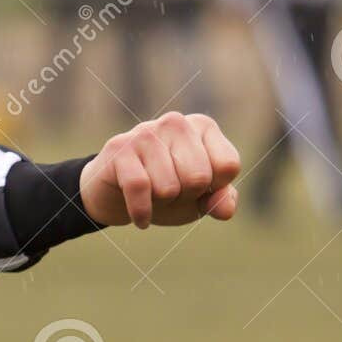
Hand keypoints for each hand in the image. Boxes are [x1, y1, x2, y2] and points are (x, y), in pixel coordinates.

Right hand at [80, 112, 240, 228]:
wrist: (114, 195)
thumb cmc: (163, 191)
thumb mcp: (199, 199)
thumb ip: (220, 201)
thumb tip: (225, 209)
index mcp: (202, 127)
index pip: (228, 165)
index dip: (214, 188)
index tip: (196, 187)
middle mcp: (176, 122)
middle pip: (199, 177)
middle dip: (185, 196)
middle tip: (170, 192)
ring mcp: (145, 133)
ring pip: (169, 187)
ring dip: (161, 202)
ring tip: (151, 194)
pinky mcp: (119, 148)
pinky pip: (139, 188)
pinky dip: (141, 212)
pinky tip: (141, 219)